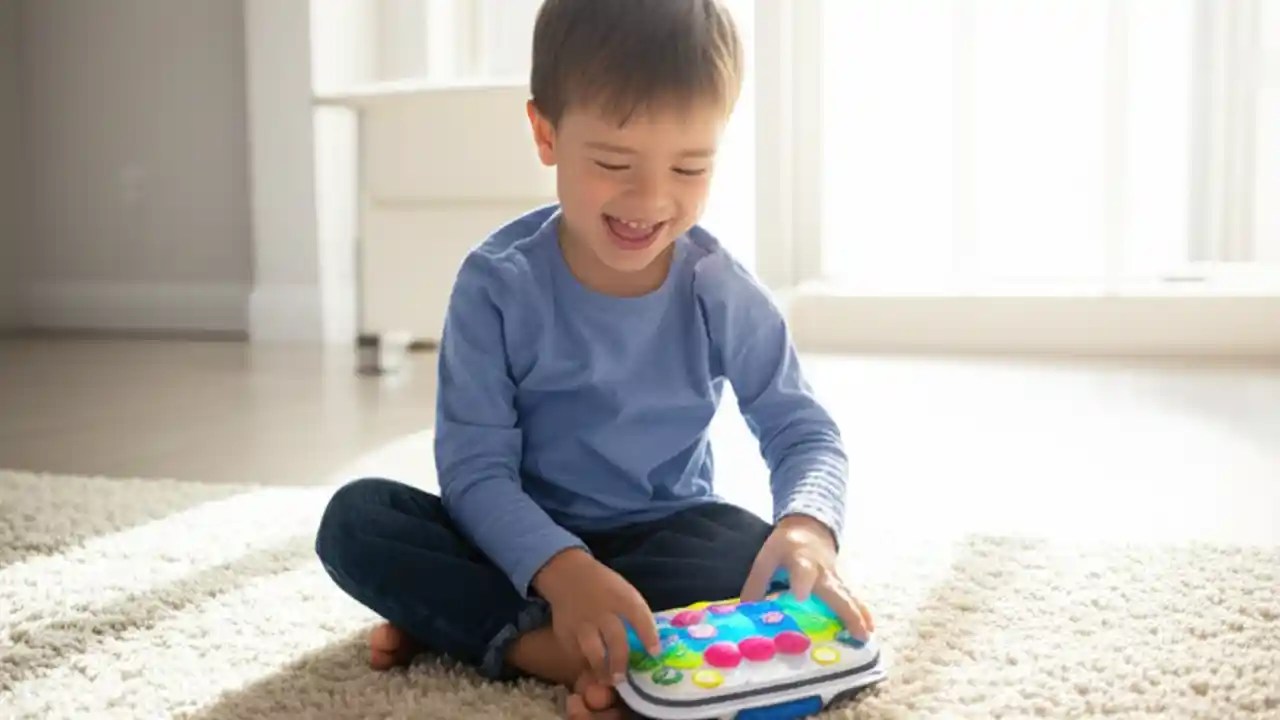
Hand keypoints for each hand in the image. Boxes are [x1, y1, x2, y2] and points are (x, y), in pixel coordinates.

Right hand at [533, 548, 661, 684]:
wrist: (568, 575)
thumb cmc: (603, 586)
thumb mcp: (624, 591)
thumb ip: (635, 614)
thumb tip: (650, 643)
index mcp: (621, 598)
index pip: (639, 616)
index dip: (649, 636)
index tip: (655, 653)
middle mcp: (602, 611)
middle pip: (615, 639)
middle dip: (621, 661)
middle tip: (623, 678)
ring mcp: (582, 622)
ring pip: (592, 650)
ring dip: (601, 668)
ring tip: (607, 679)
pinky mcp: (565, 631)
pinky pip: (575, 652)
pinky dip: (583, 661)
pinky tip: (589, 666)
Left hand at [740, 514, 874, 640]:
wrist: (811, 529)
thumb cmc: (786, 545)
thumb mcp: (766, 556)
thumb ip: (756, 583)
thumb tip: (747, 612)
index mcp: (800, 560)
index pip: (802, 571)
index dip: (802, 583)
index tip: (801, 597)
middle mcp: (822, 570)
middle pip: (836, 591)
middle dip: (846, 610)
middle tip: (856, 631)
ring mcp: (835, 578)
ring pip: (849, 597)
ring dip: (858, 616)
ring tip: (866, 635)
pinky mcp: (841, 584)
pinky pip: (852, 599)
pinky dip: (862, 613)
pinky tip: (870, 629)